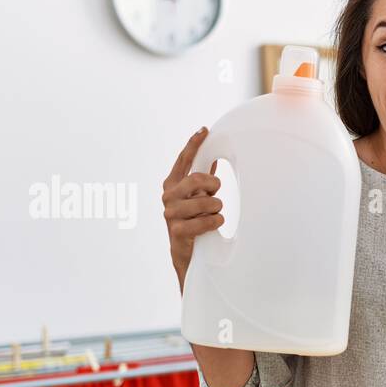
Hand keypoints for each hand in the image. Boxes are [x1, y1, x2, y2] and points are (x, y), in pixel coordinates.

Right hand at [162, 127, 222, 287]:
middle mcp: (168, 195)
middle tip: (217, 193)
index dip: (193, 145)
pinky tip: (214, 224)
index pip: (183, 160)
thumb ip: (202, 180)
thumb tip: (214, 158)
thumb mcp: (198, 198)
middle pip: (198, 179)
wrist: (187, 255)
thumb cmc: (194, 222)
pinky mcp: (177, 230)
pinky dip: (215, 222)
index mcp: (172, 184)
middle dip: (214, 186)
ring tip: (213, 215)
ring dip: (216, 209)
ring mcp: (170, 212)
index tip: (204, 131)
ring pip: (207, 202)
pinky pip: (206, 220)